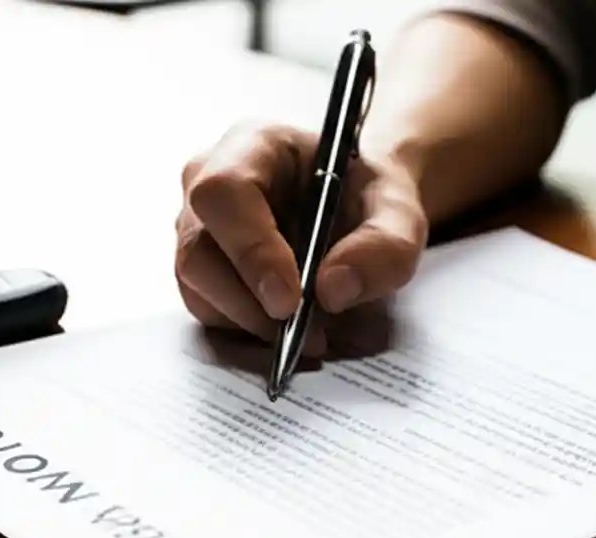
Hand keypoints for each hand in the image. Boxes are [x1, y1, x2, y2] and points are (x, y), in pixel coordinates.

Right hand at [174, 123, 427, 354]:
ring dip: (250, 322)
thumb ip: (383, 245)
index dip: (251, 250)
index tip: (290, 300)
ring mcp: (196, 225)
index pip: (224, 193)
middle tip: (305, 331)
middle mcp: (208, 180)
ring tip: (309, 333)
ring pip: (197, 286)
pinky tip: (289, 328)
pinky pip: (206, 307)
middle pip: (198, 250)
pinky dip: (245, 328)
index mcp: (252, 145)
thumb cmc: (367, 196)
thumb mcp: (399, 212)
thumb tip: (333, 291)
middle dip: (249, 303)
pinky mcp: (200, 266)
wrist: (355, 206)